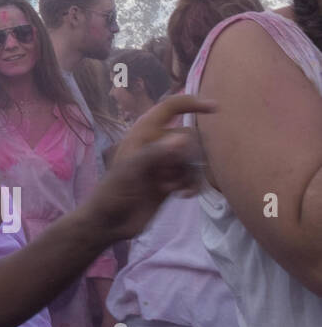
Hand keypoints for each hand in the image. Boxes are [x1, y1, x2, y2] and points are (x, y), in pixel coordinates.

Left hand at [85, 94, 215, 241]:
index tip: (216, 108)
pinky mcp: (171, 181)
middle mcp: (156, 144)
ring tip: (171, 188)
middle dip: (188, 155)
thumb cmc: (113, 192)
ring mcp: (164, 163)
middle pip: (188, 137)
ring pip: (193, 159)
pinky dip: (192, 184)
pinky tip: (183, 195)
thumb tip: (183, 139)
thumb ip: (156, 153)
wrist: (111, 222)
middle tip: (170, 173)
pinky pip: (193, 176)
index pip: (169, 108)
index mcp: (143, 133)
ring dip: (189, 173)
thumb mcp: (131, 171)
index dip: (191, 103)